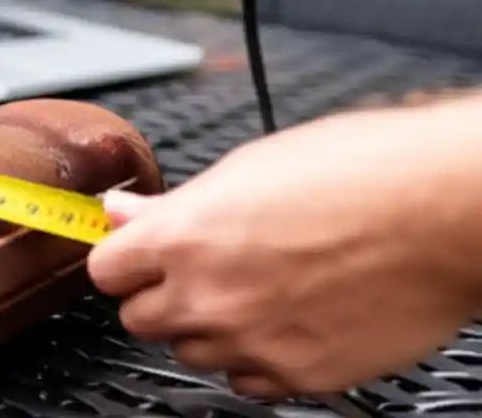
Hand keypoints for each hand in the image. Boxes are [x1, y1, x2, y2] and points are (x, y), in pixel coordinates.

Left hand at [86, 99, 481, 398]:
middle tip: (196, 270)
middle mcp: (207, 296)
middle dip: (158, 294)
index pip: (104, 269)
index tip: (136, 253)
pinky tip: (280, 322)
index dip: (122, 258)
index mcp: (184, 236)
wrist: (445, 213)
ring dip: (206, 328)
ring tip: (252, 291)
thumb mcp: (248, 168)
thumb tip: (124, 212)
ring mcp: (251, 342)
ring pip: (189, 352)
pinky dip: (252, 359)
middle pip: (138, 318)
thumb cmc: (360, 173)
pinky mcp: (298, 375)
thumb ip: (176, 205)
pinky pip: (245, 382)